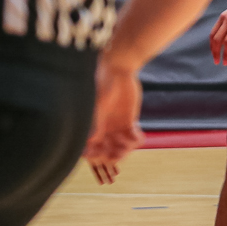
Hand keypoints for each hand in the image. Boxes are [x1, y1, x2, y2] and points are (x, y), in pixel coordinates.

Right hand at [81, 63, 143, 182]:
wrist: (118, 68)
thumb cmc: (102, 83)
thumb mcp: (98, 105)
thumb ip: (95, 123)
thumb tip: (91, 142)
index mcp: (90, 125)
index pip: (89, 147)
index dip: (93, 156)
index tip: (98, 157)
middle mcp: (102, 128)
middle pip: (105, 151)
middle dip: (111, 156)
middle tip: (118, 155)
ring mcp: (116, 126)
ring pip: (120, 148)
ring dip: (125, 151)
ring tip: (129, 146)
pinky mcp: (129, 122)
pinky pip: (134, 139)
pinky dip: (136, 141)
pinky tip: (137, 134)